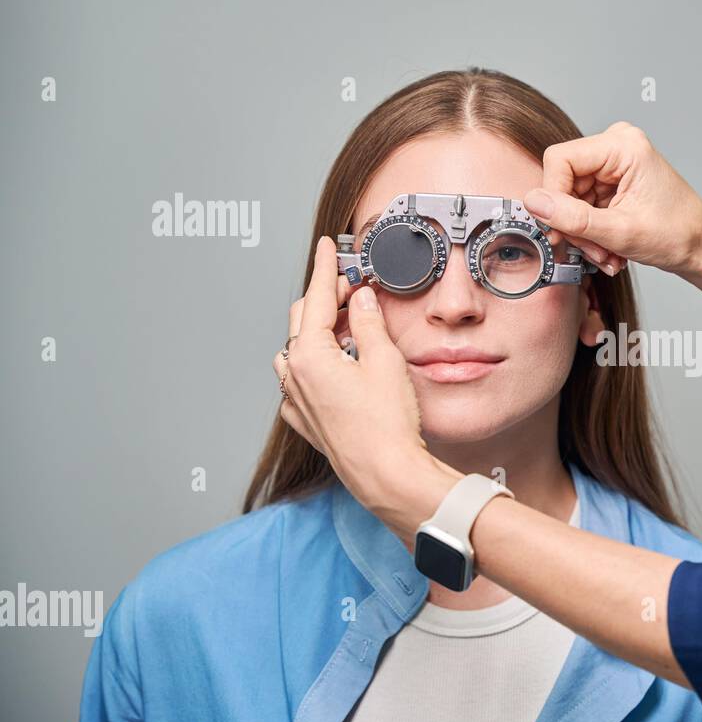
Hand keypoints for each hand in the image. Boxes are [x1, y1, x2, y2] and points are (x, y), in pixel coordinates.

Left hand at [273, 236, 456, 509]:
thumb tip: (361, 299)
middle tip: (354, 288)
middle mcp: (294, 376)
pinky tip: (340, 368)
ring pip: (298, 351)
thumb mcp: (384, 360)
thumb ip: (368, 323)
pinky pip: (300, 383)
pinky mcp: (306, 421)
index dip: (325, 268)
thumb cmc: (386, 424)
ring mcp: (296, 401)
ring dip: (321, 333)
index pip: (314, 297)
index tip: (327, 247)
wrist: (385, 473)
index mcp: (309, 355)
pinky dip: (316, 366)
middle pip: (303, 321)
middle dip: (326, 299)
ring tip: (351, 330)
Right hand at [523, 121, 701, 281]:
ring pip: (571, 198)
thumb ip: (572, 218)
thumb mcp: (620, 232)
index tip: (559, 231)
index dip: (553, 197)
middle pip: (564, 181)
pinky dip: (592, 232)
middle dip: (574, 223)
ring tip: (607, 255)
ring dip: (584, 234)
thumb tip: (533, 202)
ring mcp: (614, 163)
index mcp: (623, 146)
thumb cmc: (678, 235)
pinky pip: (584, 205)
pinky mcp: (613, 180)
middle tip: (591, 252)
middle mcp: (617, 146)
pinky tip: (610, 249)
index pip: (560, 160)